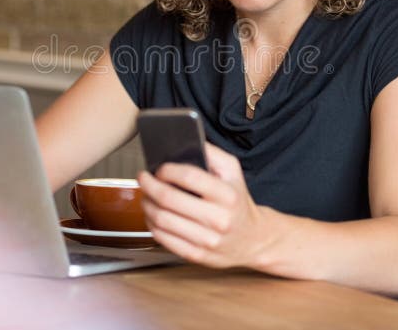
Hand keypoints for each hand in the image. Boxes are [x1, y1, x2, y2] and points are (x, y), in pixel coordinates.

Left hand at [138, 143, 270, 268]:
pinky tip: (152, 215)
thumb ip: (212, 153)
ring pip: (162, 220)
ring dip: (146, 205)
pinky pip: (164, 239)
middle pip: (169, 200)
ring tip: (146, 195)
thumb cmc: (237, 201)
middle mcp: (219, 219)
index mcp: (228, 195)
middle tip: (143, 178)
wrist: (253, 239)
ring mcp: (208, 240)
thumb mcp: (233, 172)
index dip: (168, 170)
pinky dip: (151, 224)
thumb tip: (186, 141)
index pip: (190, 177)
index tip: (159, 168)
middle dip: (149, 186)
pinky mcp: (197, 256)